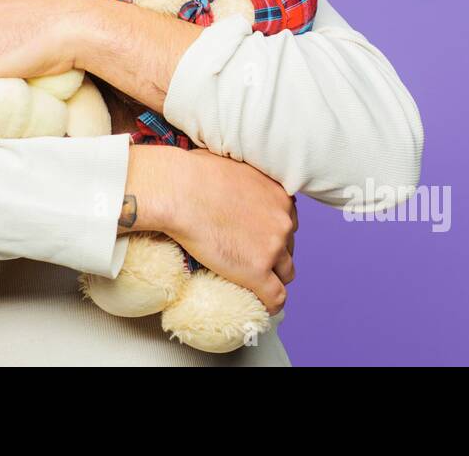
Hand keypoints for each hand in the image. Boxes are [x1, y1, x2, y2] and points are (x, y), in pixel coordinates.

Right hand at [128, 144, 296, 314]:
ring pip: (286, 273)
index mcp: (279, 194)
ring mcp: (272, 247)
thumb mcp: (232, 163)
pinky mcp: (256, 271)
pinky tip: (261, 305)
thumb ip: (243, 177)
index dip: (272, 231)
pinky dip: (270, 303)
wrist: (180, 191)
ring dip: (273, 278)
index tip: (259, 238)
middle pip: (288, 246)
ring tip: (255, 283)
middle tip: (251, 258)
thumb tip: (229, 178)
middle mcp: (283, 221)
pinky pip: (276, 297)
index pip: (287, 220)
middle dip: (274, 253)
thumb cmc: (194, 172)